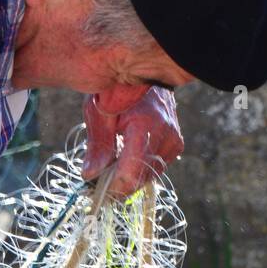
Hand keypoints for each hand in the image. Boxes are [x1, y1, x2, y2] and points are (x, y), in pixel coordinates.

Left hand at [82, 84, 183, 198]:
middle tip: (97, 177)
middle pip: (139, 180)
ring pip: (147, 177)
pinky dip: (137, 169)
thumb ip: (97, 146)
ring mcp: (173, 142)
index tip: (94, 188)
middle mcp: (165, 137)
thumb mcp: (98, 113)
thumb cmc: (117, 92)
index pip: (131, 174)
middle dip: (117, 184)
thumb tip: (90, 176)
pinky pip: (154, 169)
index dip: (112, 188)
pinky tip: (125, 156)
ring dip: (127, 177)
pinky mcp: (176, 146)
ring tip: (110, 164)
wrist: (144, 79)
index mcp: (145, 126)